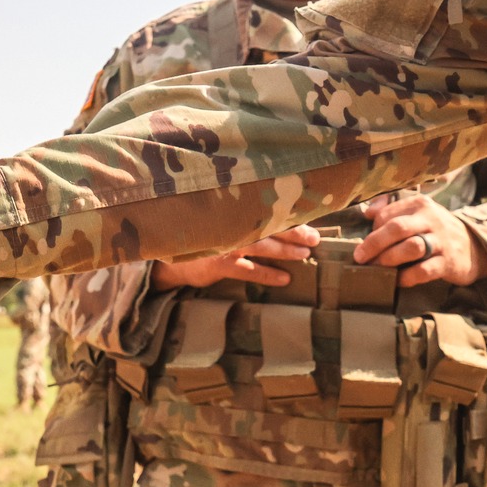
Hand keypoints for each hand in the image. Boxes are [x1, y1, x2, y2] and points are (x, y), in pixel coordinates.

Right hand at [150, 224, 321, 289]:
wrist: (172, 257)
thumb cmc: (203, 236)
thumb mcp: (220, 221)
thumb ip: (242, 215)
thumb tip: (278, 212)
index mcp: (233, 210)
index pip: (265, 207)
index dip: (288, 211)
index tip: (308, 211)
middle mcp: (230, 224)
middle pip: (269, 225)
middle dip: (294, 231)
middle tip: (314, 237)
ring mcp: (225, 244)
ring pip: (263, 246)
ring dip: (286, 251)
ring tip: (304, 255)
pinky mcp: (220, 263)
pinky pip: (249, 270)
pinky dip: (268, 274)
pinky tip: (284, 278)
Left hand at [353, 193, 486, 287]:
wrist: (475, 247)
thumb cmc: (437, 230)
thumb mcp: (419, 212)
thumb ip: (392, 208)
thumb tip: (367, 213)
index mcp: (420, 205)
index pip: (388, 214)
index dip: (372, 229)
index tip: (365, 243)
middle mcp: (432, 219)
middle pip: (397, 228)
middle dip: (374, 243)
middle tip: (359, 257)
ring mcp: (441, 241)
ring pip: (411, 248)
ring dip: (389, 259)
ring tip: (375, 269)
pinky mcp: (448, 262)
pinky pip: (424, 270)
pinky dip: (406, 277)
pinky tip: (396, 281)